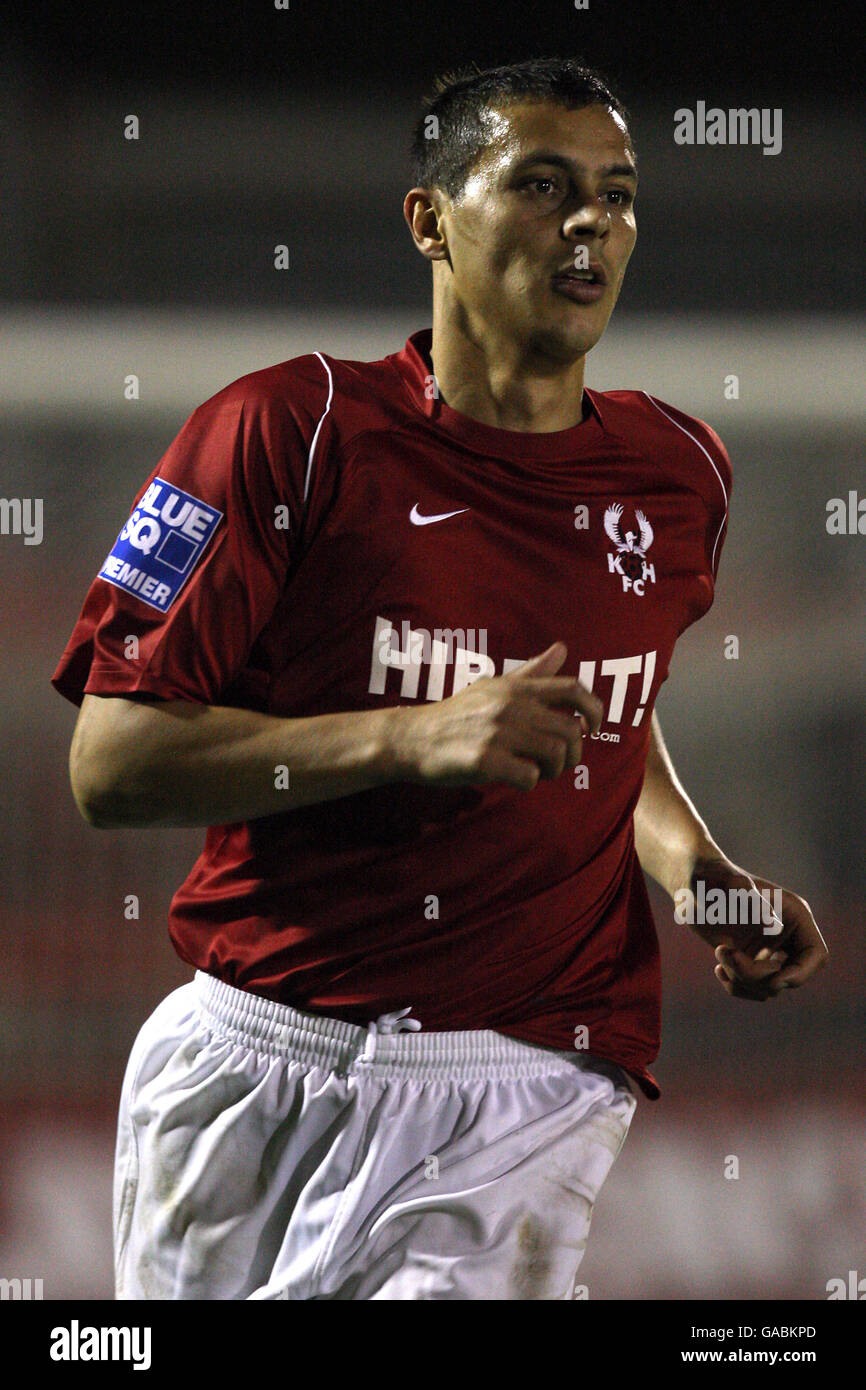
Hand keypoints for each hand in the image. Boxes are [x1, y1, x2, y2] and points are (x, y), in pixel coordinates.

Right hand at [386, 642, 603, 789]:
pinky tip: (514, 778)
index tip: (592, 729)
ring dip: (553, 770)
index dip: (595, 710)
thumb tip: (562, 648)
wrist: (413, 738)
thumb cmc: (458, 715)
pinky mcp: (485, 760)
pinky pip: (529, 776)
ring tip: (538, 772)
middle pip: (571, 730)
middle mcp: (511, 706)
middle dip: (574, 753)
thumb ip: (532, 673)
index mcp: (516, 688)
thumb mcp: (494, 687)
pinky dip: (529, 783)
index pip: (573, 689)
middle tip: (558, 763)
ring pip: (555, 754)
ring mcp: (498, 732)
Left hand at [684, 855, 828, 1001]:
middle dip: (758, 975)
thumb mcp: (728, 883)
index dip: (800, 973)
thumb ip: (749, 899)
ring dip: (742, 979)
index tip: (772, 978)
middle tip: (725, 952)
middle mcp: (788, 935)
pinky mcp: (751, 961)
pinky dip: (736, 986)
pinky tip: (718, 969)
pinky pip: (753, 989)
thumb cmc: (711, 875)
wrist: (691, 882)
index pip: (816, 955)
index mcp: (794, 915)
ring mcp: (770, 951)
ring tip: (720, 951)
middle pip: (791, 977)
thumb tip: (772, 923)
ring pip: (770, 987)